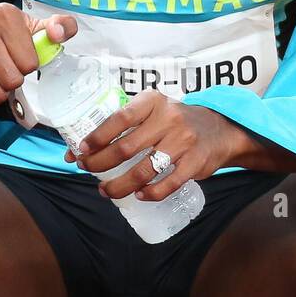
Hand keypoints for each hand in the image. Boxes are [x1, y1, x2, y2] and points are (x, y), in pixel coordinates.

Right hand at [0, 3, 77, 113]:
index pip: (30, 62)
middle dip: (14, 82)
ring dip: (0, 94)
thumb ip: (59, 27)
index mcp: (5, 14)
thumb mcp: (34, 30)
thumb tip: (58, 34)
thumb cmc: (6, 40)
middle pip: (12, 79)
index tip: (20, 59)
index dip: (29, 66)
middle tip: (7, 73)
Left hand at [64, 90, 243, 200]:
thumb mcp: (152, 112)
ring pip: (144, 171)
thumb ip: (121, 127)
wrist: (219, 129)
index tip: (81, 150)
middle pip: (126, 147)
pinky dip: (150, 193)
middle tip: (88, 170)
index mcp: (154, 101)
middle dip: (101, 163)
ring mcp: (184, 141)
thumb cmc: (174, 122)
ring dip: (120, 185)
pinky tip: (138, 195)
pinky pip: (168, 184)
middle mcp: (169, 118)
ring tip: (106, 190)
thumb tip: (76, 150)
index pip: (120, 118)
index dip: (98, 136)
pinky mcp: (195, 162)